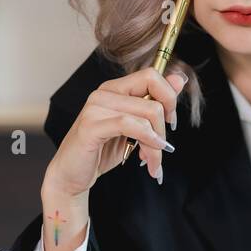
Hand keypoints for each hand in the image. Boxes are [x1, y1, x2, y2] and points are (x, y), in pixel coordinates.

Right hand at [44, 66, 186, 199]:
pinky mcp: (91, 125)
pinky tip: (147, 158)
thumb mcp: (135, 128)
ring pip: (148, 113)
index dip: (169, 98)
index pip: (152, 75)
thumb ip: (154, 104)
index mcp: (115, 88)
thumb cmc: (102, 150)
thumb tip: (179, 79)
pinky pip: (130, 125)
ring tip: (153, 162)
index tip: (170, 122)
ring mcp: (96, 107)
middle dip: (165, 127)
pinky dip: (147, 141)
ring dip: (157, 144)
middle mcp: (105, 92)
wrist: (71, 175)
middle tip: (162, 148)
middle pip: (155, 96)